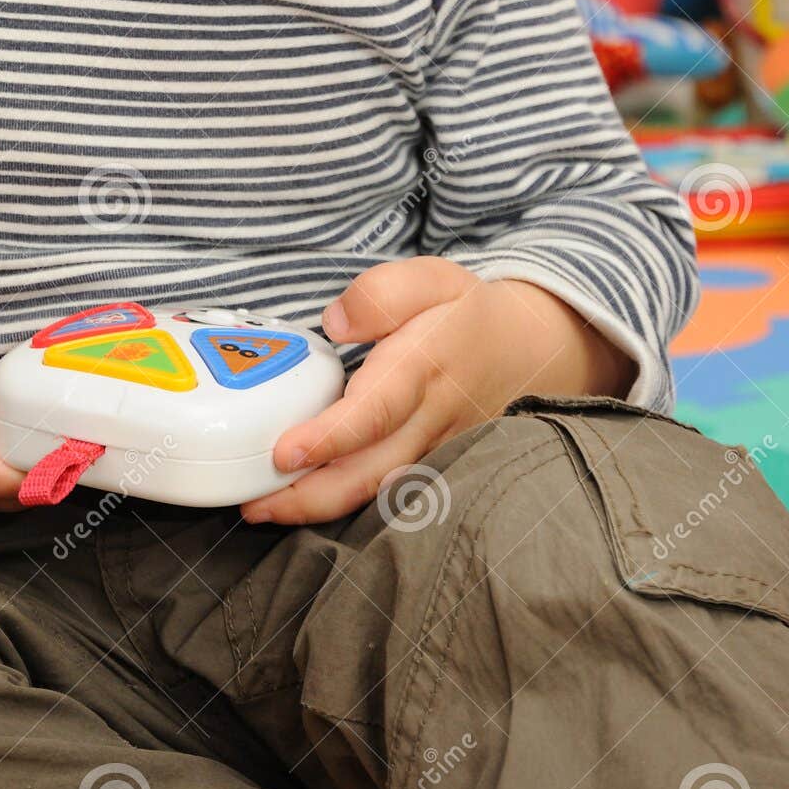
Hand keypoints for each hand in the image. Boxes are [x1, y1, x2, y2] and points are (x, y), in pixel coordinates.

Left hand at [240, 256, 634, 525]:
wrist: (534, 351)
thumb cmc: (470, 314)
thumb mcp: (433, 279)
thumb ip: (381, 293)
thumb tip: (334, 322)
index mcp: (424, 368)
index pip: (375, 413)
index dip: (330, 438)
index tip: (285, 452)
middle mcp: (430, 421)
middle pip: (369, 473)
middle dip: (308, 496)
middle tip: (253, 504)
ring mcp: (434, 453)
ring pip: (377, 494)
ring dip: (319, 510)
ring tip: (263, 510)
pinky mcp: (433, 468)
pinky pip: (389, 496)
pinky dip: (346, 507)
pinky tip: (304, 506)